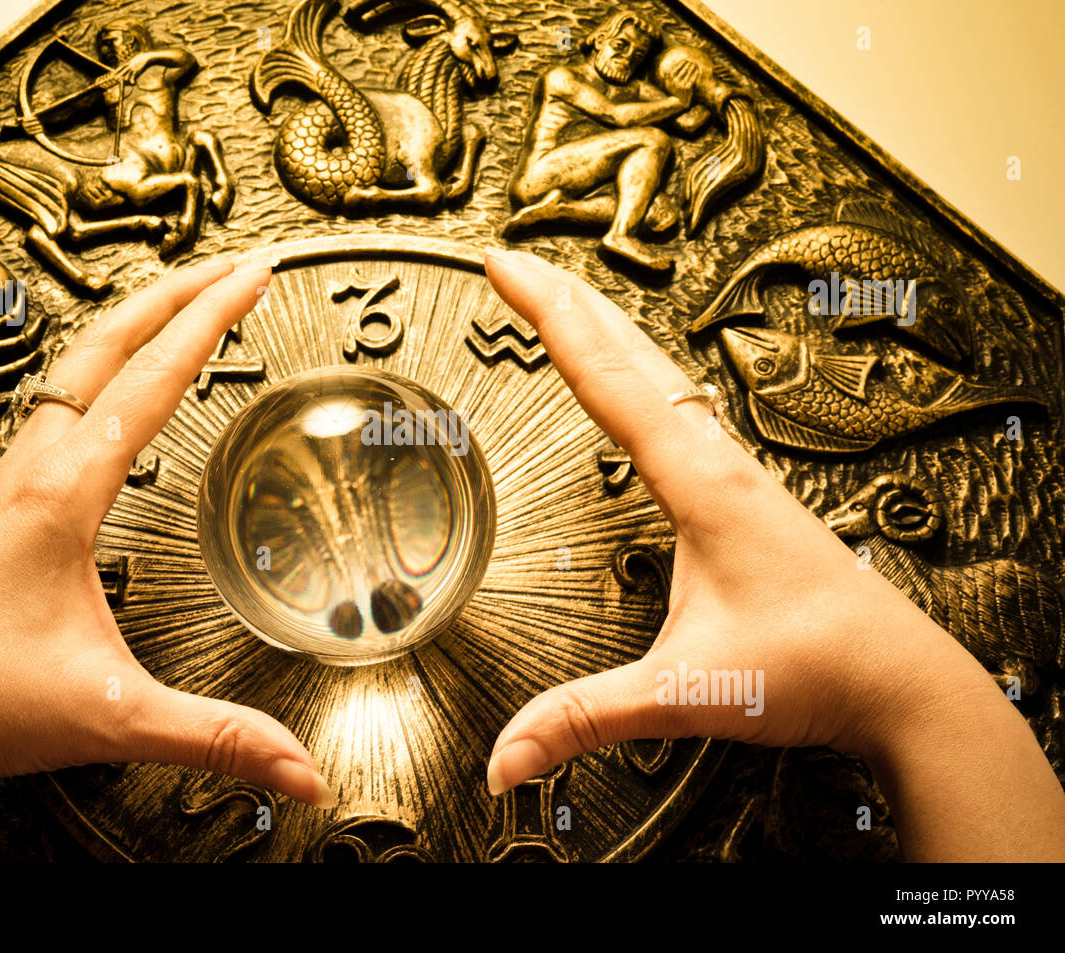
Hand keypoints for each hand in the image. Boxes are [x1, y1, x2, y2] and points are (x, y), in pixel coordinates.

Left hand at [0, 258, 331, 860]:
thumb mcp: (115, 715)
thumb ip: (215, 736)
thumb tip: (300, 767)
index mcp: (64, 493)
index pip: (152, 378)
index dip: (211, 319)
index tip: (251, 277)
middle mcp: (33, 469)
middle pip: (106, 342)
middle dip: (175, 290)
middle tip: (231, 264)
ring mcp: (11, 479)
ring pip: (74, 365)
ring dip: (134, 322)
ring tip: (183, 303)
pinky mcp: (2, 502)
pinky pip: (59, 403)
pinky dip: (103, 367)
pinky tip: (116, 391)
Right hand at [479, 248, 1064, 859]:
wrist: (902, 683)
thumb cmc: (815, 668)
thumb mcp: (686, 692)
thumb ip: (586, 718)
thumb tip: (504, 757)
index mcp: (699, 480)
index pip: (607, 376)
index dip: (547, 314)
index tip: (504, 264)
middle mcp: (718, 460)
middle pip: (632, 352)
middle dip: (567, 297)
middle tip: (513, 257)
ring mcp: (734, 472)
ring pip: (660, 372)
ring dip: (606, 328)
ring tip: (564, 300)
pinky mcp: (742, 495)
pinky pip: (680, 406)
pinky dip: (640, 374)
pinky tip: (640, 387)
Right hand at [663, 60, 701, 106]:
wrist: (679, 101)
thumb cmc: (674, 91)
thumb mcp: (668, 85)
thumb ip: (667, 78)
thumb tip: (666, 72)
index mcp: (670, 79)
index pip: (676, 68)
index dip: (681, 63)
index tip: (685, 60)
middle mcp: (675, 81)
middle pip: (683, 70)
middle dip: (688, 65)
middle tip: (691, 62)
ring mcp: (681, 85)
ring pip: (688, 74)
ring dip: (692, 68)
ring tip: (695, 64)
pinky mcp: (687, 88)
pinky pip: (692, 79)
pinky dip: (695, 74)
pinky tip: (697, 71)